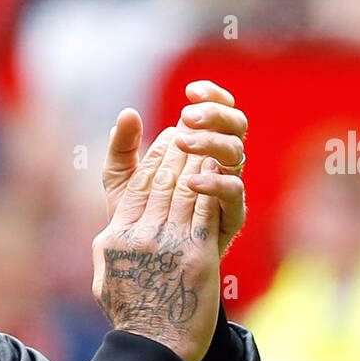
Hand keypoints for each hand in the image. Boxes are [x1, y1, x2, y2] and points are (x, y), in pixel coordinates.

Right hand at [91, 113, 219, 360]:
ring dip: (195, 161)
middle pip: (159, 180)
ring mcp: (166, 243)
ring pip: (182, 189)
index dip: (151, 157)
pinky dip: (211, 185)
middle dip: (175, 151)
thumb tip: (112, 233)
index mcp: (114, 238)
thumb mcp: (104, 279)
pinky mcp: (194, 254)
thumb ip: (110, 248)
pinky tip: (219, 169)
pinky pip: (204, 209)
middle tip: (188, 131)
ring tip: (204, 142)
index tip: (165, 140)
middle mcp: (137, 235)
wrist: (154, 349)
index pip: (134, 186)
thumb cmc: (132, 319)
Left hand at [102, 80, 247, 258]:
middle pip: (236, 126)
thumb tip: (127, 113)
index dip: (212, 96)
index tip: (192, 90)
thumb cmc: (135, 222)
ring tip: (184, 141)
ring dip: (212, 143)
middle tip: (189, 114)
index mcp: (199, 150)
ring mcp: (225, 191)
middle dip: (215, 115)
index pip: (218, 112)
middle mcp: (217, 166)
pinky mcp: (227, 219)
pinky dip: (215, 183)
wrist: (143, 270)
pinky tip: (192, 180)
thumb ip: (122, 150)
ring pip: (238, 154)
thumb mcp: (122, 182)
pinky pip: (233, 194)